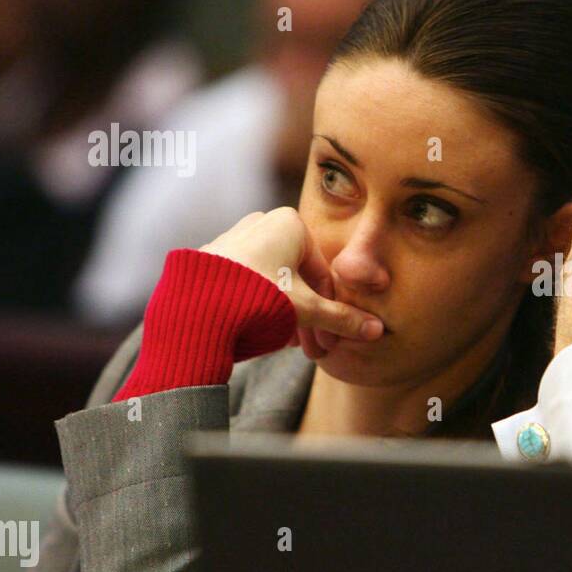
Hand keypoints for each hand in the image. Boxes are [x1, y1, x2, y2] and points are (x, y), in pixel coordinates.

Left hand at [200, 208, 381, 354]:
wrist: (194, 308)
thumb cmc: (257, 299)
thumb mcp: (306, 310)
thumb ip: (342, 319)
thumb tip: (377, 330)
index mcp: (290, 223)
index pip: (323, 274)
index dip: (331, 313)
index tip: (329, 342)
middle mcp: (261, 222)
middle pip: (298, 279)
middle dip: (307, 317)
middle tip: (310, 349)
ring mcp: (233, 237)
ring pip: (273, 281)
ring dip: (286, 313)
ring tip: (286, 343)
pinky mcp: (211, 258)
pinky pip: (247, 282)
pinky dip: (259, 304)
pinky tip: (260, 330)